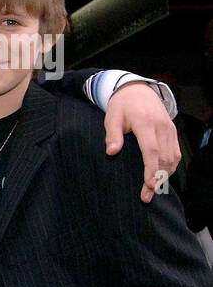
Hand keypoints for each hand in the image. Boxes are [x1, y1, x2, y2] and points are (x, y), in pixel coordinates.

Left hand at [104, 82, 179, 202]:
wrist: (138, 90)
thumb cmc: (122, 105)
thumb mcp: (112, 117)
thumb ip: (112, 135)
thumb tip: (111, 152)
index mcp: (146, 123)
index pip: (151, 150)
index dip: (151, 168)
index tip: (148, 184)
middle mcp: (162, 127)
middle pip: (164, 157)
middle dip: (157, 178)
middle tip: (146, 196)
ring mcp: (170, 129)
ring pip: (173, 157)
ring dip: (165, 175)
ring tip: (152, 191)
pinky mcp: (172, 131)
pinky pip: (176, 152)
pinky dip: (170, 166)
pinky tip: (162, 177)